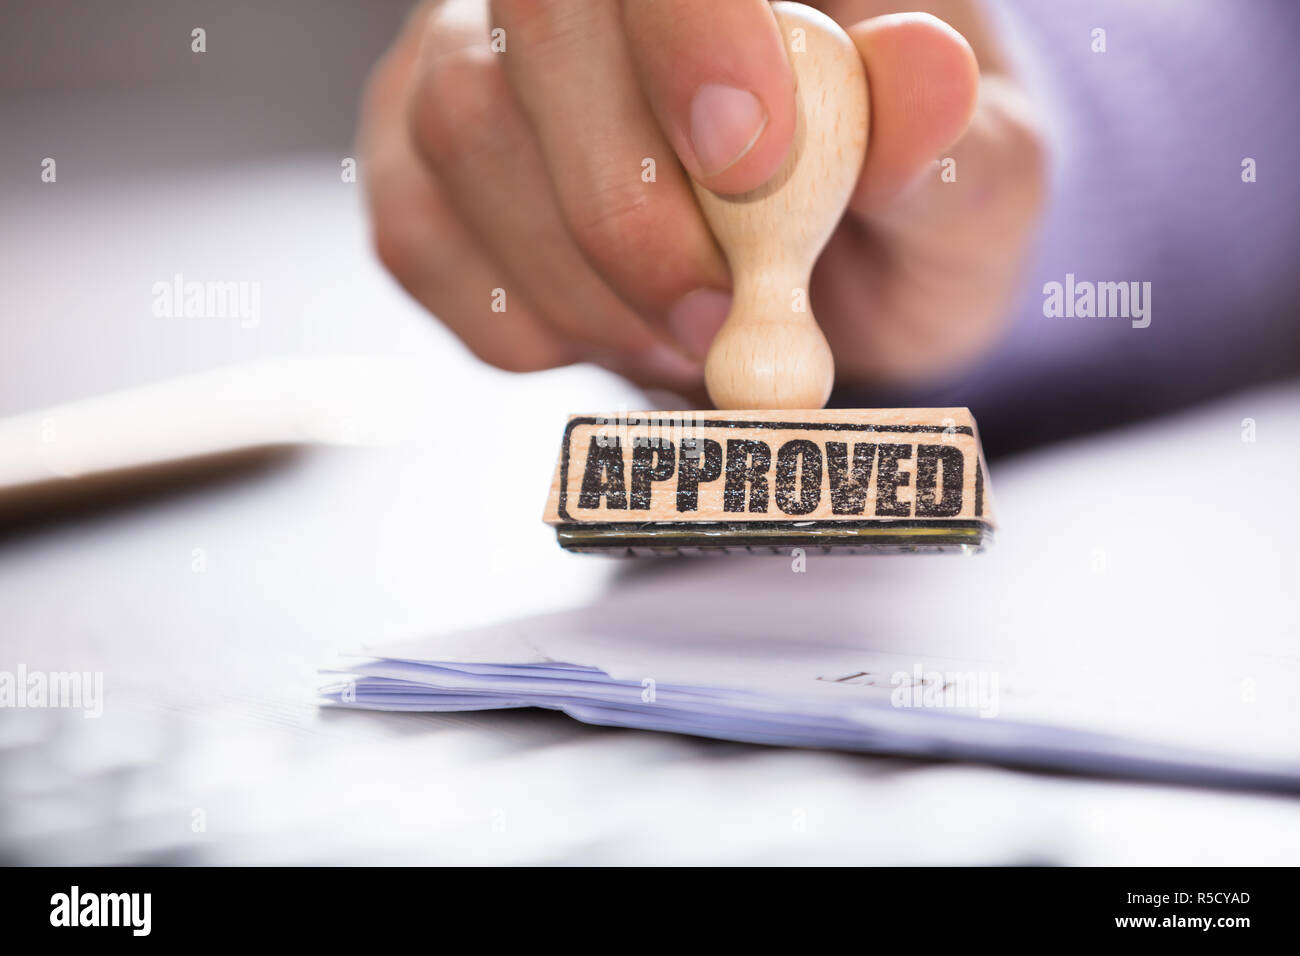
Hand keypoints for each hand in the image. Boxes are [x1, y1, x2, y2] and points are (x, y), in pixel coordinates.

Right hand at [360, 0, 1045, 392]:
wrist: (837, 279)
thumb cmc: (915, 212)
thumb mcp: (978, 191)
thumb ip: (954, 143)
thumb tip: (925, 66)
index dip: (687, 28)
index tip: (748, 162)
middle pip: (535, 18)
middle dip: (623, 203)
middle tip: (715, 321)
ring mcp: (487, 51)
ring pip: (461, 131)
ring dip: (582, 283)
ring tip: (687, 338)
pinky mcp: (427, 154)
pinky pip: (417, 233)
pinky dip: (522, 322)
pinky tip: (611, 333)